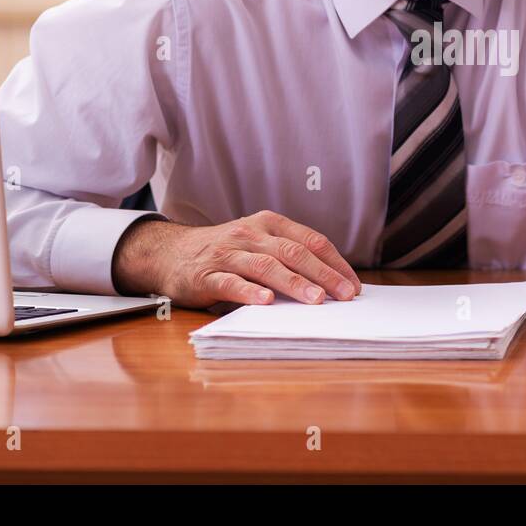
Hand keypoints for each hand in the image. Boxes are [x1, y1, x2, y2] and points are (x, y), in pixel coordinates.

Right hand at [112, 211, 361, 309]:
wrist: (170, 253)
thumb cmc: (226, 253)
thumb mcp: (258, 244)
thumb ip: (287, 257)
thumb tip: (331, 285)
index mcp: (269, 224)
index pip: (310, 241)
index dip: (335, 263)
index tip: (354, 285)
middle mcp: (250, 234)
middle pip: (294, 252)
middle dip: (324, 274)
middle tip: (345, 295)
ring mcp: (228, 253)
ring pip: (266, 266)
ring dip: (294, 282)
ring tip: (316, 299)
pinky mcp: (206, 274)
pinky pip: (231, 282)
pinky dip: (250, 292)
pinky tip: (266, 301)